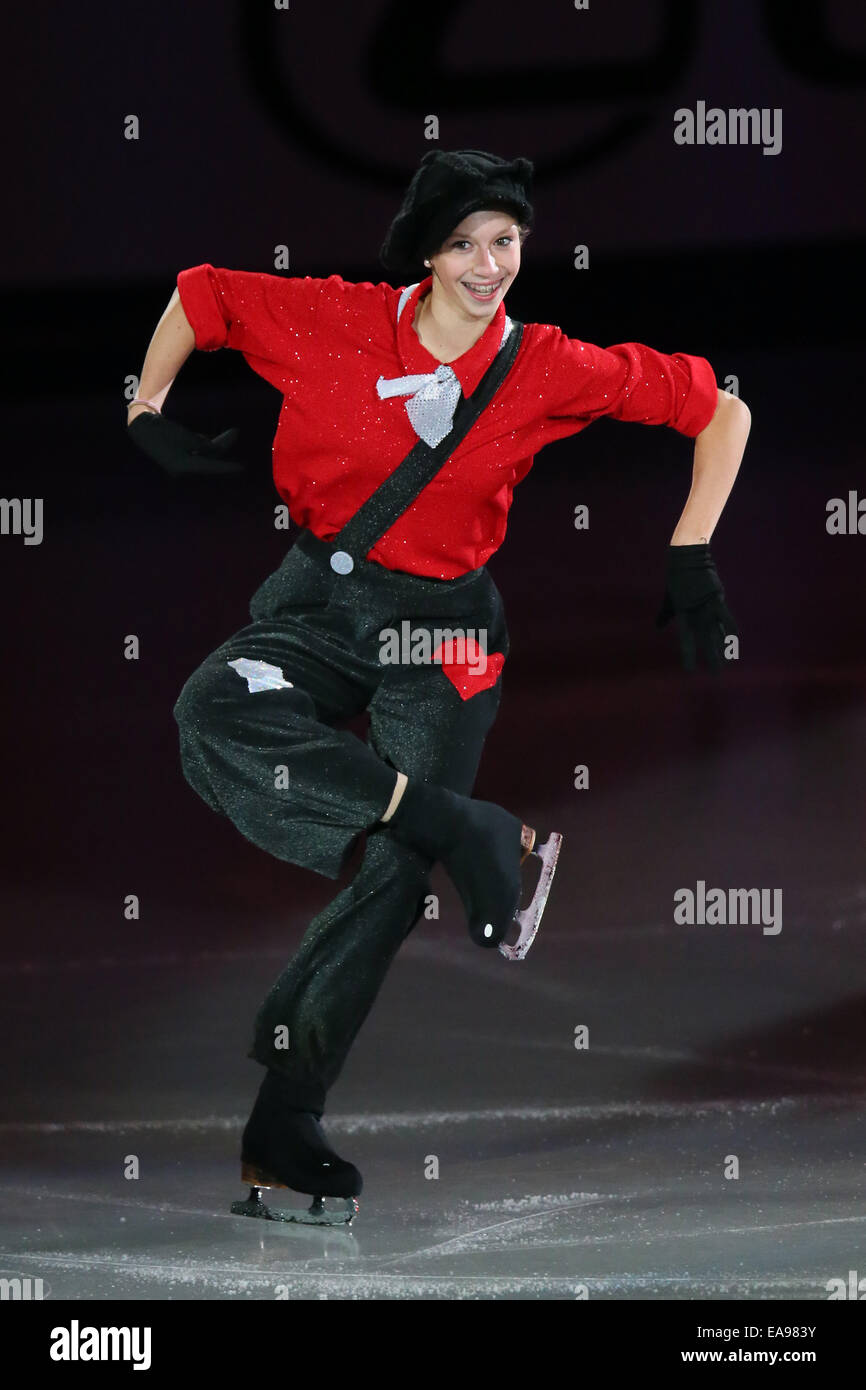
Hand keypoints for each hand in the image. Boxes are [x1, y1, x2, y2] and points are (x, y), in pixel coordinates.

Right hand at [127, 411, 243, 474]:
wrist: (142, 427)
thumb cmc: (163, 431)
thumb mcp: (187, 437)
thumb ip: (205, 446)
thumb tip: (217, 450)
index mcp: (184, 467)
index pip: (211, 468)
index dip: (227, 467)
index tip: (241, 468)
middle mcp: (183, 470)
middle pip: (210, 459)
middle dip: (223, 446)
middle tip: (236, 433)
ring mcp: (181, 465)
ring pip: (205, 456)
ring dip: (216, 446)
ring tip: (230, 433)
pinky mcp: (179, 459)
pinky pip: (198, 455)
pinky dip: (206, 447)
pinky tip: (214, 441)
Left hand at [655, 542, 737, 672]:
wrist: (687, 558)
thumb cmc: (676, 580)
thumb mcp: (669, 600)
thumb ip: (665, 615)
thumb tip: (657, 627)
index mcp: (683, 616)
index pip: (686, 641)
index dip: (688, 656)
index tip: (689, 672)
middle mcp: (696, 615)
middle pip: (705, 641)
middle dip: (711, 658)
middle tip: (716, 674)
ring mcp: (706, 607)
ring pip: (717, 632)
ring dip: (723, 647)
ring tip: (728, 662)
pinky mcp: (716, 598)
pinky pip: (725, 616)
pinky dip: (731, 627)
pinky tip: (736, 638)